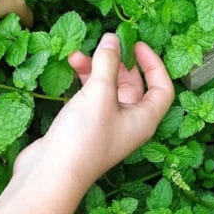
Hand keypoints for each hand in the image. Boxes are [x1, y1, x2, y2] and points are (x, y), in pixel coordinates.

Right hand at [31, 34, 174, 188]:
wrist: (50, 175)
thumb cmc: (83, 137)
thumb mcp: (99, 93)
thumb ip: (108, 62)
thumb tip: (113, 39)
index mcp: (144, 119)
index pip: (162, 88)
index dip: (154, 64)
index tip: (137, 44)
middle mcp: (130, 123)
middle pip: (133, 86)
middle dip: (119, 63)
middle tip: (107, 44)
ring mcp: (106, 125)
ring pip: (108, 89)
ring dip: (97, 69)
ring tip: (78, 55)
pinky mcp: (85, 126)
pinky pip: (91, 96)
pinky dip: (84, 81)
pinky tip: (72, 67)